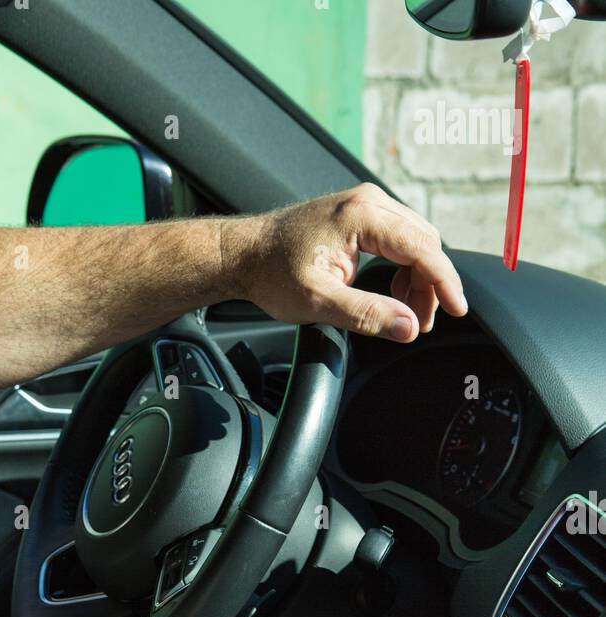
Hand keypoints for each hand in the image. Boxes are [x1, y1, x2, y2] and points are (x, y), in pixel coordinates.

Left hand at [224, 183, 466, 343]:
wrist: (245, 255)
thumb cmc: (272, 273)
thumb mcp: (318, 302)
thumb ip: (366, 315)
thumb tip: (407, 327)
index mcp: (363, 215)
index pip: (423, 247)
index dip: (445, 282)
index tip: (458, 309)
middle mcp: (369, 201)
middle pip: (424, 243)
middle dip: (430, 286)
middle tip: (419, 324)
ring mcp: (366, 205)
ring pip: (415, 242)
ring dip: (417, 280)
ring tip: (404, 316)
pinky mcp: (361, 216)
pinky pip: (399, 241)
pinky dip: (403, 270)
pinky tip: (391, 296)